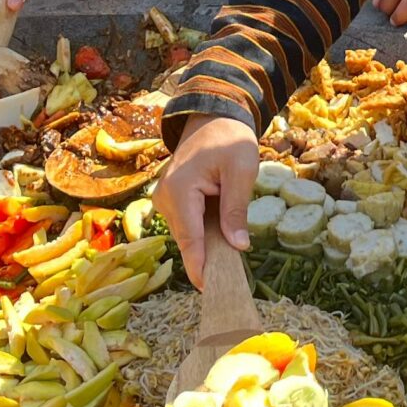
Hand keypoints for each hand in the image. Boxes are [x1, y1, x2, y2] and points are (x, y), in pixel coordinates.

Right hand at [157, 115, 260, 286]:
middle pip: (187, 239)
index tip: (208, 289)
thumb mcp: (241, 171)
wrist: (214, 117)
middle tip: (230, 279)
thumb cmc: (229, 139)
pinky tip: (221, 237)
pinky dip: (204, 232)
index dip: (199, 265)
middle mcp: (165, 197)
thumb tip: (237, 246)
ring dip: (207, 244)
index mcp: (179, 189)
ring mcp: (165, 199)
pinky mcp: (172, 200)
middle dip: (207, 258)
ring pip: (188, 234)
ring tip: (231, 256)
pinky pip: (188, 224)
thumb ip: (236, 208)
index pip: (189, 237)